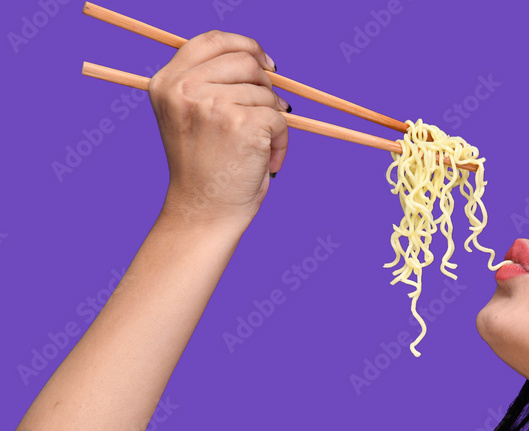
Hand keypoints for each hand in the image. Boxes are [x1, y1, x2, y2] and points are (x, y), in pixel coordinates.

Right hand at [148, 30, 288, 232]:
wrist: (204, 212)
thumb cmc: (205, 168)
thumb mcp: (192, 116)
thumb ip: (209, 84)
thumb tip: (262, 63)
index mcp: (167, 82)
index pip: (213, 41)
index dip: (246, 46)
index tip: (267, 65)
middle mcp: (184, 89)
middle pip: (245, 61)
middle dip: (265, 87)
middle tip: (267, 115)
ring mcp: (212, 105)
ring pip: (266, 93)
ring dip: (273, 121)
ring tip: (259, 148)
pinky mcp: (242, 124)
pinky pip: (280, 119)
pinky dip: (282, 142)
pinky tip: (268, 161)